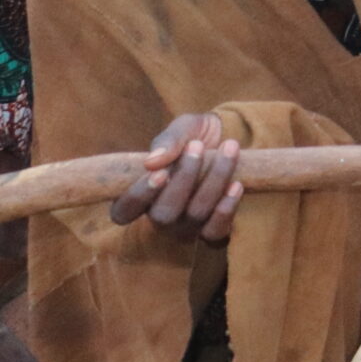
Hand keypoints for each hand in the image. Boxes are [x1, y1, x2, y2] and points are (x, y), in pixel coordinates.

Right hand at [108, 113, 243, 244]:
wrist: (232, 137)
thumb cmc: (195, 136)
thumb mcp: (182, 129)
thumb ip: (167, 141)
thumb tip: (152, 162)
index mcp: (140, 195)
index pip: (123, 211)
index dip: (138, 197)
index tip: (160, 173)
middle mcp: (159, 217)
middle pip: (163, 214)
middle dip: (183, 179)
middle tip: (197, 146)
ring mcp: (185, 227)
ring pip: (195, 215)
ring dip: (214, 181)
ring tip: (229, 148)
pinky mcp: (212, 230)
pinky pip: (215, 232)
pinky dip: (226, 209)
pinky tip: (236, 185)